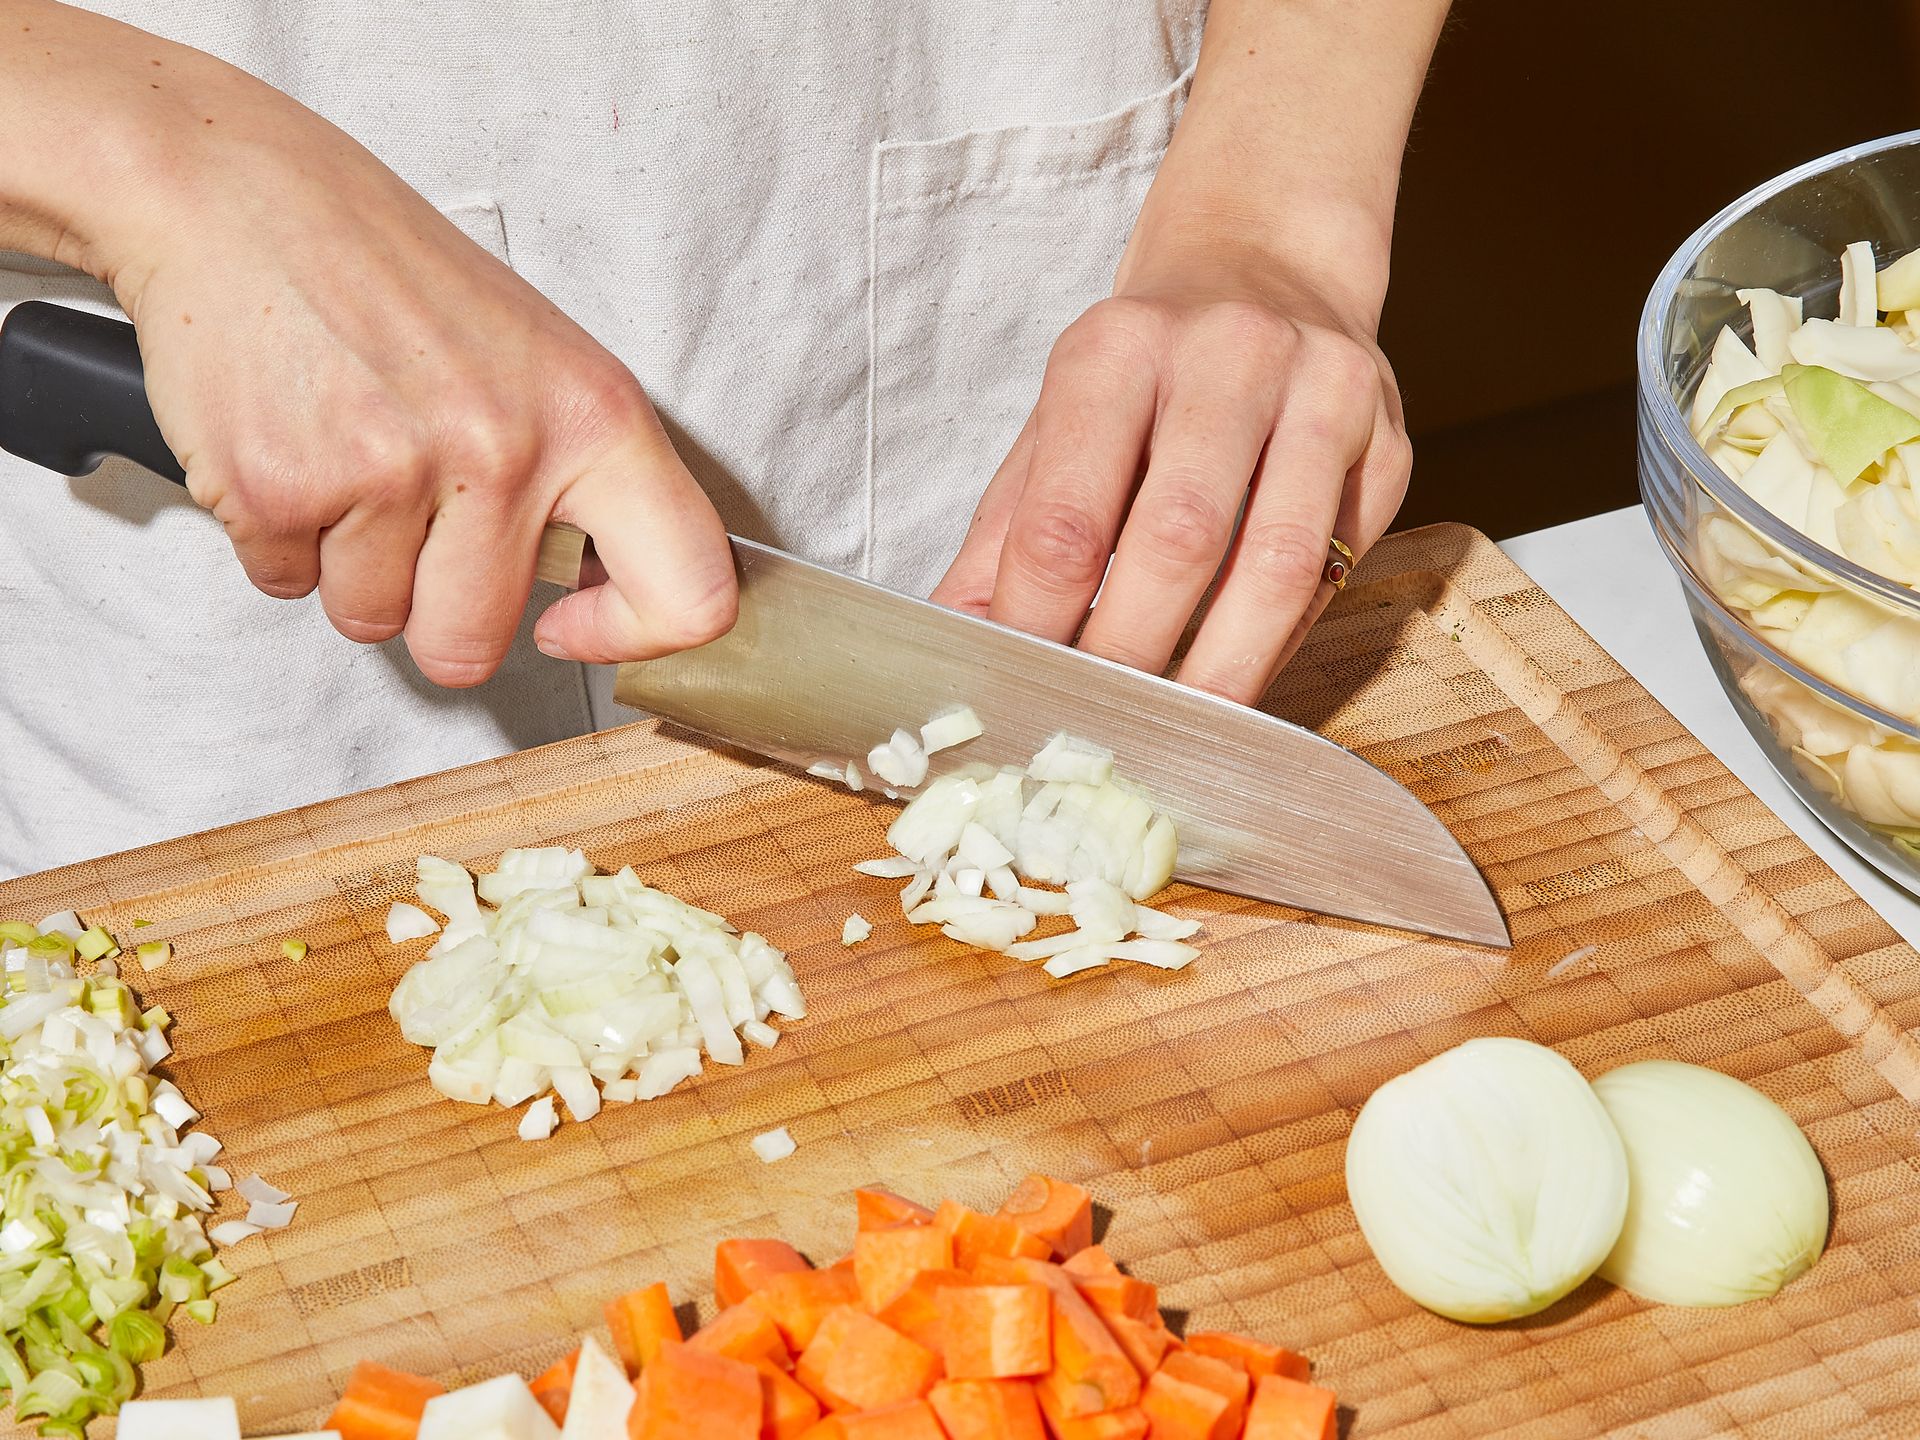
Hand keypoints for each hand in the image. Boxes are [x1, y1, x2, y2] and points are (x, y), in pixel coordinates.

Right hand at [72, 41, 734, 684]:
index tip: (569, 619)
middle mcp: (503, 450)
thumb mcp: (543, 360)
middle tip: (415, 520)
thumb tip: (607, 593)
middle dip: (434, 610)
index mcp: (596, 418)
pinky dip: (281, 538)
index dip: (629, 635)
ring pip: (373, 622)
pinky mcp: (278, 489)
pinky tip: (296, 446)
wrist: (240, 194)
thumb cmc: (394, 276)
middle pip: (472, 647)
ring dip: (352, 567)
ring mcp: (388, 474)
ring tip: (350, 459)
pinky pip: (286, 584)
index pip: (688, 594)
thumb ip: (587, 481)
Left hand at [931, 241, 1409, 705]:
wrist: (1265, 271)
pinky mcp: (1388, 440)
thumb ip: (1006, 536)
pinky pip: (1336, 567)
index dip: (1041, 621)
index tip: (1023, 686)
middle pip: (1178, 541)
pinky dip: (1282, 639)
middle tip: (1102, 726)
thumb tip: (963, 639)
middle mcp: (1228, 354)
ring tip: (1179, 728)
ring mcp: (1323, 391)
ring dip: (1223, 667)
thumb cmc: (1146, 375)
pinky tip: (1240, 676)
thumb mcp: (1056, 428)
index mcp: (1118, 350)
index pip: (1068, 516)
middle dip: (1132, 655)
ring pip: (1279, 563)